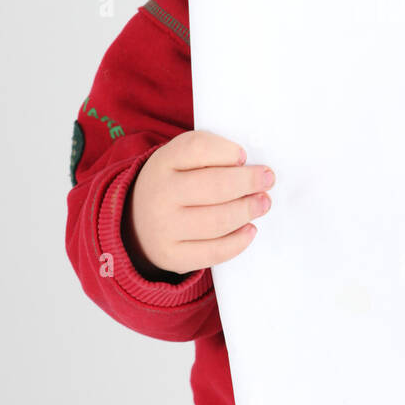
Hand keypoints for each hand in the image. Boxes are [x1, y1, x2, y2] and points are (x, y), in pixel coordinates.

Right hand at [121, 130, 274, 277]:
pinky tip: (250, 229)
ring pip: (217, 220)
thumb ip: (210, 155)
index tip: (244, 156)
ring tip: (262, 203)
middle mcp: (159, 194)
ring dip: (247, 210)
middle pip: (214, 186)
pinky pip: (213, 251)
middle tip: (267, 180)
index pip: (198, 149)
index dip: (227, 151)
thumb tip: (248, 166)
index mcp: (163, 162)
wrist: (137, 221)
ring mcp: (163, 228)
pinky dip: (238, 241)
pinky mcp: (172, 255)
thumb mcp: (180, 160)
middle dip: (248, 182)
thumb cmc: (174, 184)